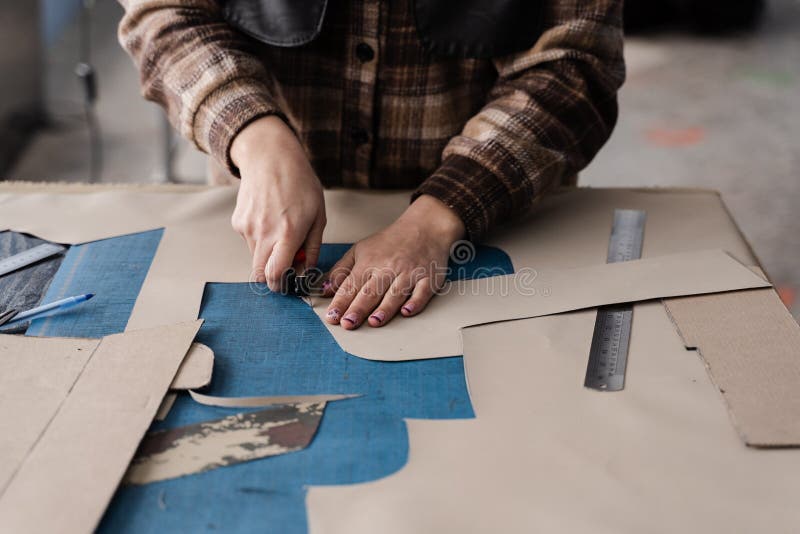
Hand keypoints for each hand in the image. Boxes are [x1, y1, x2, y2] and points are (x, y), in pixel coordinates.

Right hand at [230, 116, 325, 290]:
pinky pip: (249, 241)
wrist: (269, 157)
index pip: (275, 274)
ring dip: (267, 254)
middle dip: (271, 278)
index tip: (287, 285)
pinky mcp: (237, 222)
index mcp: (288, 233)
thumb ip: (312, 247)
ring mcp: (247, 228)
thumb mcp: (318, 215)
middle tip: (285, 267)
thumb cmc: (300, 184)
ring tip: (281, 230)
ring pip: (255, 257)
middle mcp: (264, 233)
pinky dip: (259, 239)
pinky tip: (269, 218)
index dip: (280, 286)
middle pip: (259, 274)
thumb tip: (305, 271)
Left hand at [323, 195, 464, 328]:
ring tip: (374, 322)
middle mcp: (388, 268)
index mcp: (369, 262)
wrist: (424, 227)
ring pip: (395, 293)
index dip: (341, 302)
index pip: (351, 285)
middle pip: (371, 291)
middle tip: (347, 324)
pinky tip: (406, 312)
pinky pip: (422, 292)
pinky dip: (415, 302)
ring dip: (385, 308)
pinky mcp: (428, 278)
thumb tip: (325, 290)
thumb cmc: (390, 242)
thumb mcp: (361, 250)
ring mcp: (409, 273)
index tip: (331, 317)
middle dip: (358, 308)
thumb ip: (342, 270)